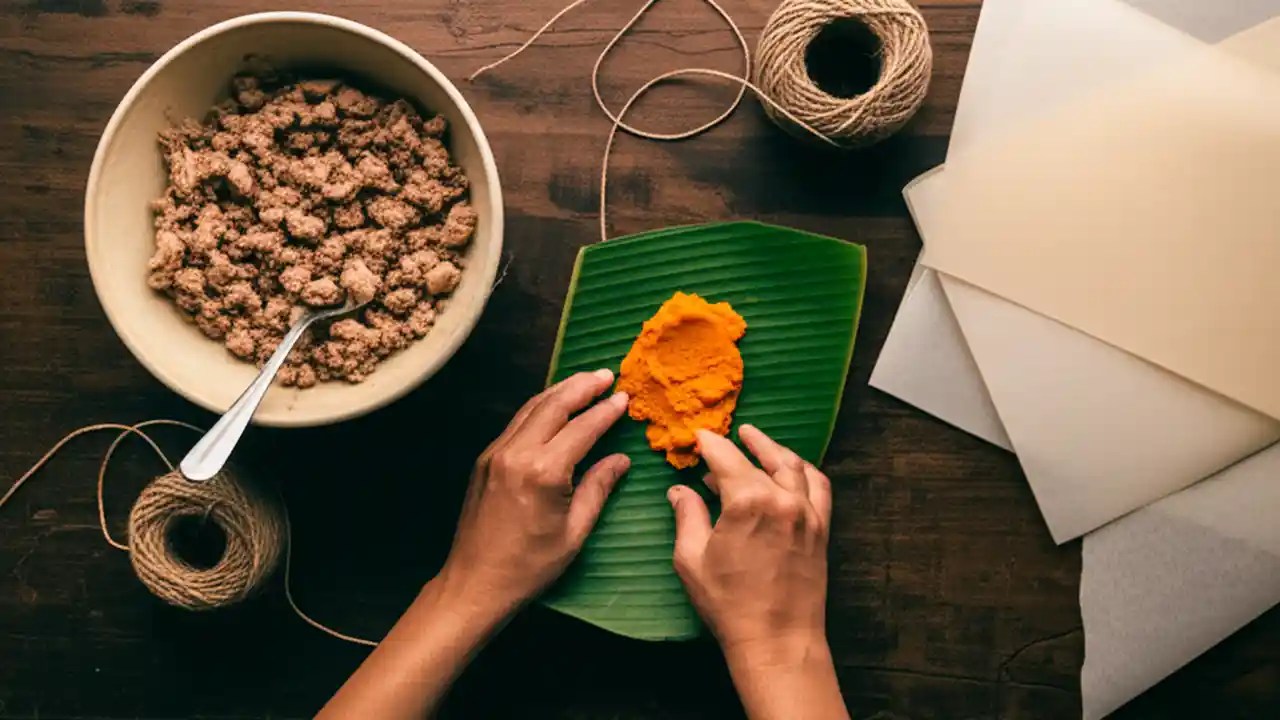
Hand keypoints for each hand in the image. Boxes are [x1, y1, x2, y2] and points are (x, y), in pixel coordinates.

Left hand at [319, 370, 628, 719]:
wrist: (474, 583)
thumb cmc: (529, 566)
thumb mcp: (574, 532)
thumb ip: (598, 489)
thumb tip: (620, 459)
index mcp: (543, 472)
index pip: (582, 429)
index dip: (605, 411)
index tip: (624, 397)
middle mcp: (516, 454)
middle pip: (554, 405)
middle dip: (582, 386)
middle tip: (605, 374)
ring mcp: (496, 453)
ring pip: (531, 408)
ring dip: (559, 391)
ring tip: (584, 381)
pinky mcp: (485, 460)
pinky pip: (517, 422)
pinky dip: (539, 407)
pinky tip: (553, 406)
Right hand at [669, 425, 845, 719]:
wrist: (778, 640)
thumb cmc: (730, 604)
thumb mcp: (692, 560)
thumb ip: (687, 517)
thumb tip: (678, 491)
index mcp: (748, 501)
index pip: (725, 458)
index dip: (709, 443)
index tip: (698, 436)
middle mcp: (783, 499)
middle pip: (758, 459)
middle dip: (738, 445)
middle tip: (724, 436)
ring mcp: (807, 512)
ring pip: (792, 465)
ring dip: (772, 449)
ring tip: (756, 439)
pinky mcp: (822, 528)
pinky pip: (818, 486)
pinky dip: (804, 470)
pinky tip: (792, 468)